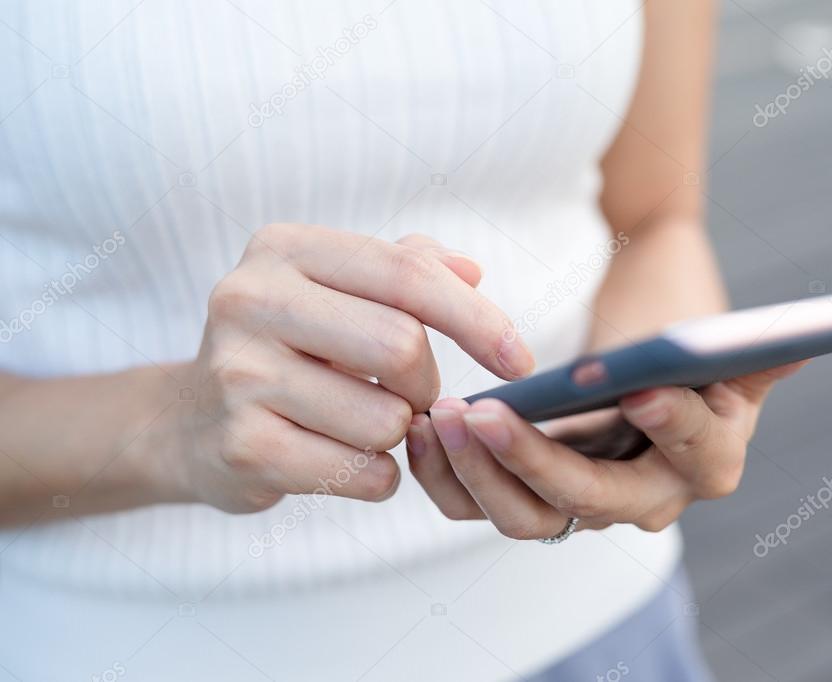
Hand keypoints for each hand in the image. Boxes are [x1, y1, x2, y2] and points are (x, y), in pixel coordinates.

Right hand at [164, 224, 533, 512]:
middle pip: (402, 347)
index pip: (407, 273)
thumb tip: (471, 270)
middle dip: (426, 384)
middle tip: (407, 393)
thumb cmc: (289, 347)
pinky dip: (376, 475)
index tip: (519, 362)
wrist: (190, 421)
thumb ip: (406, 269)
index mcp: (284, 248)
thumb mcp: (336, 289)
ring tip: (357, 422)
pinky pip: (363, 473)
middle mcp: (250, 300)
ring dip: (396, 433)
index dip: (478, 319)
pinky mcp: (241, 445)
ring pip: (386, 419)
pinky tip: (341, 460)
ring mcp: (238, 374)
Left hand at [407, 362, 804, 538]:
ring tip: (442, 412)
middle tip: (482, 412)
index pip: (696, 452)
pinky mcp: (532, 492)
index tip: (641, 388)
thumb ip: (748, 348)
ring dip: (477, 470)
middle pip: (590, 502)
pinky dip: (448, 474)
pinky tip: (423, 428)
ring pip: (525, 517)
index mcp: (710, 457)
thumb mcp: (717, 332)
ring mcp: (585, 502)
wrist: (638, 333)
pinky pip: (482, 504)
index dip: (673, 423)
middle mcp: (649, 496)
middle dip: (532, 461)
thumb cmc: (680, 321)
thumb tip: (793, 345)